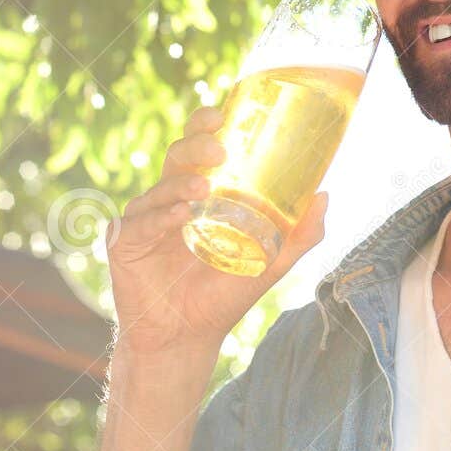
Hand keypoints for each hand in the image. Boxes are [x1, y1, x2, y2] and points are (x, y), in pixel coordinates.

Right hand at [105, 104, 329, 357]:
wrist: (186, 338)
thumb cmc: (222, 298)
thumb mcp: (268, 264)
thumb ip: (298, 235)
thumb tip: (325, 195)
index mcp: (199, 194)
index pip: (200, 149)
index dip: (206, 126)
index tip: (223, 113)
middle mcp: (170, 199)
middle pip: (177, 157)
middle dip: (195, 145)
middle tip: (218, 148)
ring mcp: (146, 218)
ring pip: (160, 187)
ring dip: (181, 184)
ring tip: (202, 190)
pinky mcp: (125, 241)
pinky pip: (142, 221)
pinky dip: (161, 216)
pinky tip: (180, 216)